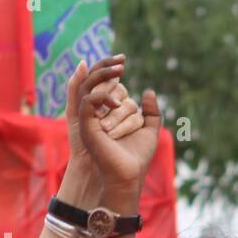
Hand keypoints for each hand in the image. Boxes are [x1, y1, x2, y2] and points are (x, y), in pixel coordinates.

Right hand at [75, 55, 160, 192]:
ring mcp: (88, 122)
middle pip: (94, 83)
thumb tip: (149, 92)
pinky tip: (119, 103)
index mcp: (105, 115)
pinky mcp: (86, 127)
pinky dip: (104, 97)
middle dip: (106, 68)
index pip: (103, 85)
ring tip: (121, 71)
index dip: (109, 70)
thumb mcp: (149, 130)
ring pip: (94, 89)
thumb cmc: (137, 158)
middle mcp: (94, 116)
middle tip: (122, 61)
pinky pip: (89, 101)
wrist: (128, 177)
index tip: (123, 60)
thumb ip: (151, 112)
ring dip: (108, 80)